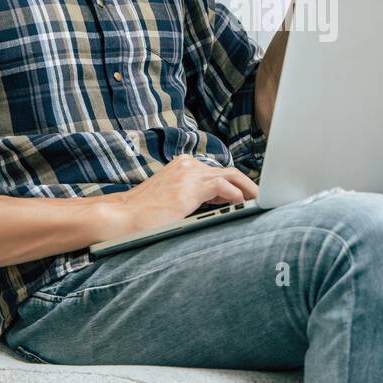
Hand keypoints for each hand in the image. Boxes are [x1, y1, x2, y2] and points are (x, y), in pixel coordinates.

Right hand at [111, 154, 258, 236]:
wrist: (121, 217)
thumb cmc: (143, 214)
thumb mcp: (172, 199)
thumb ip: (193, 196)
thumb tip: (220, 204)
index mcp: (183, 166)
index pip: (217, 171)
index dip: (236, 184)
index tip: (248, 196)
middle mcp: (188, 165)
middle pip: (228, 171)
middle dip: (248, 185)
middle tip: (261, 198)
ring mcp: (189, 174)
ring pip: (231, 176)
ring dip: (248, 190)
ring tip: (260, 202)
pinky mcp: (190, 188)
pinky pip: (224, 187)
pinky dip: (237, 195)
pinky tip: (244, 205)